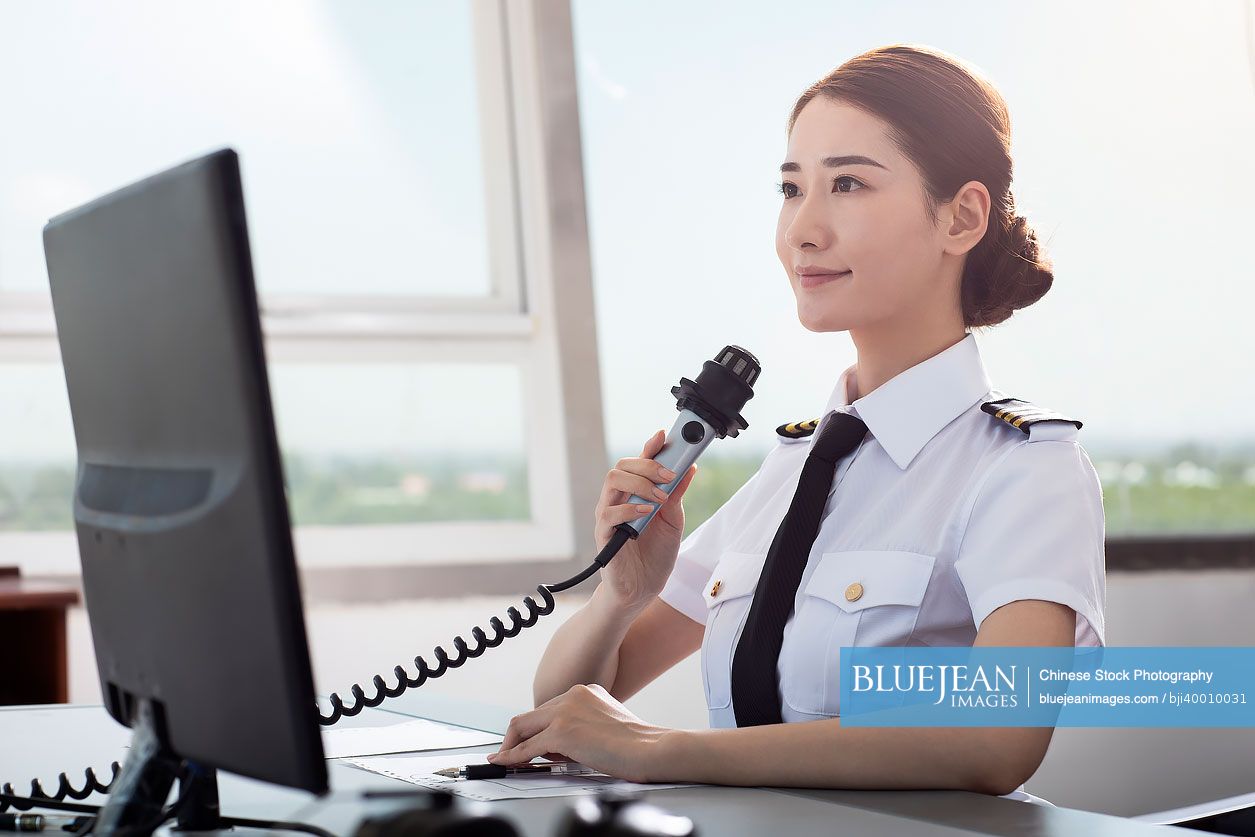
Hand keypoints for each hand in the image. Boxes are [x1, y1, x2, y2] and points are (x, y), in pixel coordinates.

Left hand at [485, 684, 673, 783]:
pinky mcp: (562, 732)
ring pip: (523, 726)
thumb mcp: (603, 725)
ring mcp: (566, 711)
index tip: (527, 742)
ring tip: (505, 759)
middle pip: (531, 714)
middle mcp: (573, 694)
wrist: (650, 749)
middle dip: (517, 736)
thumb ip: (579, 727)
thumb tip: (551, 747)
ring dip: (512, 745)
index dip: (536, 729)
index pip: (548, 709)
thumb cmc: (636, 744)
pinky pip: (527, 747)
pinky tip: (505, 763)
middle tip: (509, 752)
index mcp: (585, 691)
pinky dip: (513, 756)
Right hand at [594, 429, 698, 607]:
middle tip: (669, 474)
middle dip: (647, 464)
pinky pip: (609, 513)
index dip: (649, 447)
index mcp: (634, 493)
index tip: (663, 436)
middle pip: (622, 465)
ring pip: (612, 480)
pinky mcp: (604, 534)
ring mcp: (609, 515)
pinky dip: (630, 508)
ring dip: (639, 483)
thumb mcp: (674, 521)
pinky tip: (647, 513)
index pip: (638, 462)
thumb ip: (677, 495)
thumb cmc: (655, 555)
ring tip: (659, 497)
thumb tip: (690, 467)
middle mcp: (618, 499)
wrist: (643, 590)